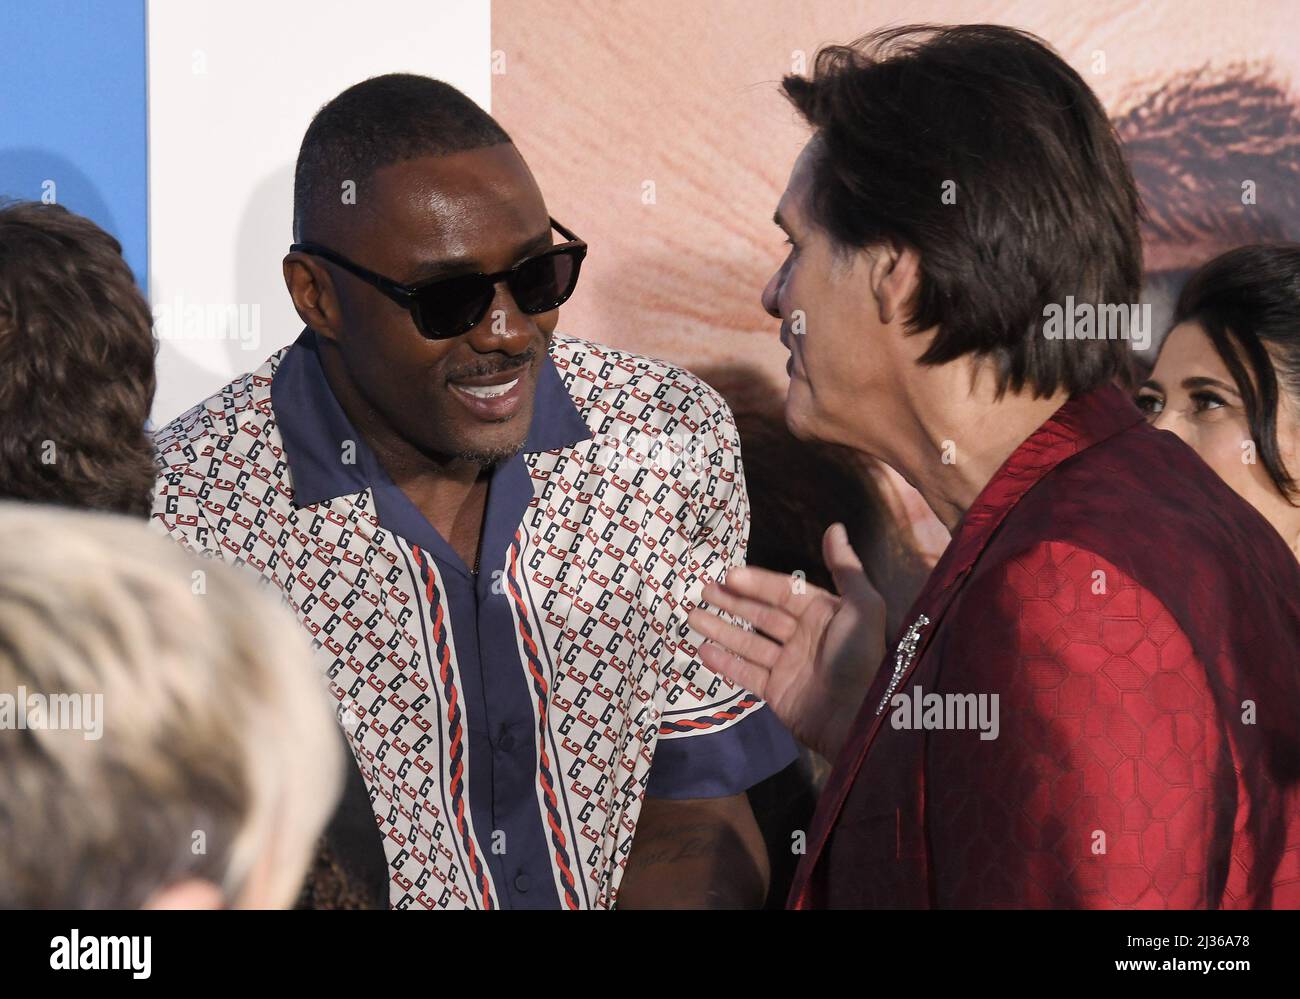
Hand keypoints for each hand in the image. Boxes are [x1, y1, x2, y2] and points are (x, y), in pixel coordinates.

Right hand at [687, 523, 886, 760]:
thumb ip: (846, 568)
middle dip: (732, 602)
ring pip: (748, 642)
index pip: (783, 592)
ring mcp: (788, 666)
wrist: (858, 717)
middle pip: (761, 615)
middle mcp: (803, 637)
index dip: (757, 583)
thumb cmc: (861, 658)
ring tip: (692, 616)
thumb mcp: (863, 607)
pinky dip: (724, 662)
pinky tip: (702, 650)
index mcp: (823, 615)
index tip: (729, 575)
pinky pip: (745, 673)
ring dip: (720, 628)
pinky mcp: (776, 693)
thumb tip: (835, 527)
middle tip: (702, 590)